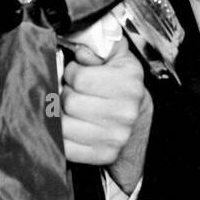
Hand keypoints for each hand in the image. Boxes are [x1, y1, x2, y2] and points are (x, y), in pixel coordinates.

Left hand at [61, 42, 149, 166]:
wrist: (137, 119)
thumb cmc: (120, 85)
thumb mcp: (116, 57)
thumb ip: (100, 45)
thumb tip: (82, 52)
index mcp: (128, 83)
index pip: (79, 77)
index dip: (71, 73)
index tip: (76, 75)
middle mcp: (125, 111)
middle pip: (70, 102)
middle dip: (66, 95)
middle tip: (73, 93)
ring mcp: (116, 136)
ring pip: (65, 126)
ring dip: (62, 116)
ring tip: (72, 110)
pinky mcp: (105, 154)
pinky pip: (68, 148)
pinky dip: (62, 138)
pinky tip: (70, 127)